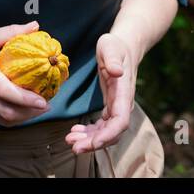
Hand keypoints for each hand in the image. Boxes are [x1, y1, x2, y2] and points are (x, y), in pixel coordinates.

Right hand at [0, 21, 50, 125]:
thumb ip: (12, 31)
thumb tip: (36, 26)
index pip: (6, 92)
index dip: (26, 100)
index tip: (44, 100)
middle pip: (7, 112)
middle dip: (30, 113)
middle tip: (46, 105)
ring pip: (2, 120)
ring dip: (22, 117)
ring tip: (36, 109)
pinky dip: (10, 118)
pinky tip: (21, 111)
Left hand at [65, 33, 135, 154]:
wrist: (123, 47)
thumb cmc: (115, 46)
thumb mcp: (111, 47)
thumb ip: (113, 59)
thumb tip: (116, 72)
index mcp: (124, 92)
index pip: (120, 121)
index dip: (108, 135)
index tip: (93, 144)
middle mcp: (123, 104)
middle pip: (113, 132)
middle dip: (94, 143)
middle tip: (74, 147)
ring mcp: (117, 107)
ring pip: (106, 132)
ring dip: (90, 140)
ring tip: (70, 140)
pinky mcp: (111, 106)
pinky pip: (102, 126)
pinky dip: (90, 133)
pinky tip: (75, 132)